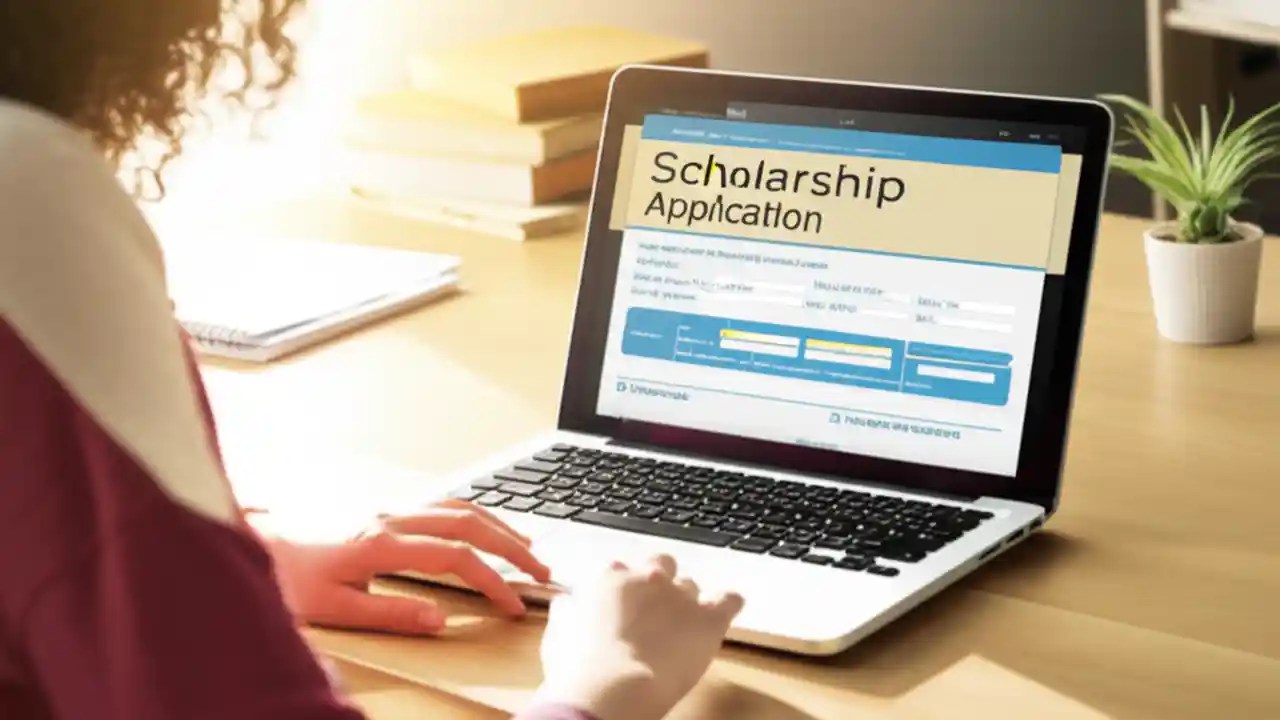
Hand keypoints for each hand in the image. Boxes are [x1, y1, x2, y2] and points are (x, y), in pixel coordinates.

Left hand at [257, 499, 550, 634]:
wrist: (250, 538)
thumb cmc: (285, 575)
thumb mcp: (333, 606)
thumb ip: (389, 611)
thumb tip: (439, 620)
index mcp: (382, 542)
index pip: (457, 558)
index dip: (493, 581)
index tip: (514, 604)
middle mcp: (391, 517)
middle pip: (470, 521)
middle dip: (512, 545)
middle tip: (542, 571)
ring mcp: (388, 508)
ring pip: (460, 505)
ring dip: (499, 524)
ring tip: (527, 546)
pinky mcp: (383, 509)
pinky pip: (442, 502)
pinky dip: (474, 513)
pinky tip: (484, 525)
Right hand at [535, 555, 743, 719]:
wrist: (610, 689)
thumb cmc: (578, 667)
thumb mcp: (560, 631)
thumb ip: (570, 610)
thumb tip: (571, 602)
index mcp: (612, 577)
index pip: (623, 569)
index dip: (625, 589)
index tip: (622, 607)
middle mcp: (648, 577)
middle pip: (662, 564)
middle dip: (660, 582)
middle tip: (654, 611)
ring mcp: (681, 596)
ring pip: (692, 585)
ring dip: (687, 601)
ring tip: (683, 626)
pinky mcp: (708, 620)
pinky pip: (730, 599)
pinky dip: (728, 604)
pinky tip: (725, 610)